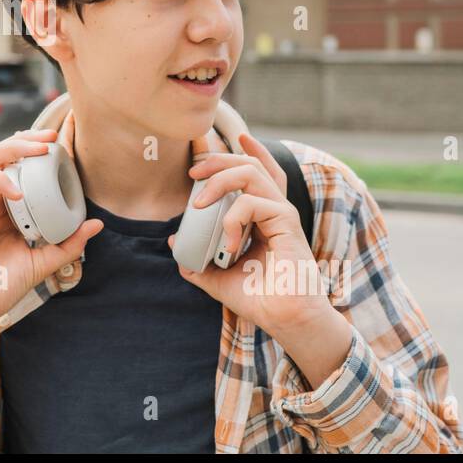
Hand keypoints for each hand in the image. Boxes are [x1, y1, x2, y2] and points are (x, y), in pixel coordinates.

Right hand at [0, 128, 103, 336]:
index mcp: (10, 207)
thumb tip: (97, 224)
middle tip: (51, 139)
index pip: (23, 169)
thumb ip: (69, 243)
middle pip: (7, 155)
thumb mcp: (45, 261)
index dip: (39, 153)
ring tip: (38, 151)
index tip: (62, 147)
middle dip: (28, 141)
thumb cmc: (4, 284)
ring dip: (15, 149)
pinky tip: (17, 193)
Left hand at [167, 133, 330, 335]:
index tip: (220, 143)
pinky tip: (229, 243)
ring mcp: (282, 213)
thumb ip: (197, 261)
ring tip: (199, 203)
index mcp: (263, 218)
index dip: (242, 154)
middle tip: (193, 171)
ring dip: (220, 181)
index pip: (256, 174)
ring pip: (252, 173)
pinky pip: (253, 202)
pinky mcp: (287, 222)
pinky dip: (233, 218)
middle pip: (251, 165)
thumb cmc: (259, 299)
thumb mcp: (217, 278)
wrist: (283, 319)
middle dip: (219, 159)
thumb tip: (176, 244)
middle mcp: (274, 210)